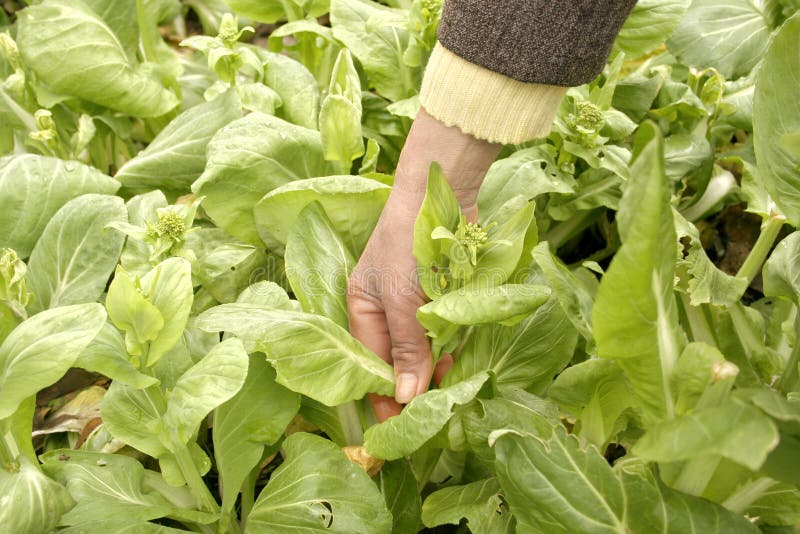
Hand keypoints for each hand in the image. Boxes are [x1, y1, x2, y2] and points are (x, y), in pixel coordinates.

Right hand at [348, 108, 500, 420]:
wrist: (440, 192)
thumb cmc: (408, 244)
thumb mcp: (401, 300)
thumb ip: (406, 348)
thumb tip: (405, 397)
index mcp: (360, 308)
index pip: (367, 362)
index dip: (381, 393)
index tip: (400, 423)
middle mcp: (383, 308)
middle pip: (394, 358)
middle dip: (412, 383)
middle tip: (433, 408)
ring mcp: (412, 301)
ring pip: (421, 347)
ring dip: (434, 366)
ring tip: (450, 384)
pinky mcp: (439, 294)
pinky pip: (441, 330)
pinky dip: (448, 345)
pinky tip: (458, 358)